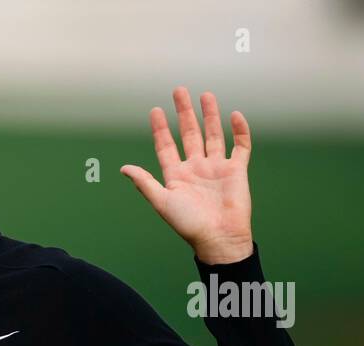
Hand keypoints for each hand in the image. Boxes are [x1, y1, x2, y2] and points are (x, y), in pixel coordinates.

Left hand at [120, 87, 253, 264]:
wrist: (218, 237)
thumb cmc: (188, 224)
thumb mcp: (161, 202)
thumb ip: (144, 183)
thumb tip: (123, 168)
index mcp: (176, 176)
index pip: (166, 146)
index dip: (160, 129)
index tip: (155, 110)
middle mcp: (196, 168)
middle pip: (189, 134)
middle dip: (184, 113)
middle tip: (179, 91)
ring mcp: (217, 168)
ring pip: (213, 135)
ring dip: (210, 115)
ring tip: (205, 95)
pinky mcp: (236, 170)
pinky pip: (240, 146)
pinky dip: (239, 130)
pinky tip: (234, 115)